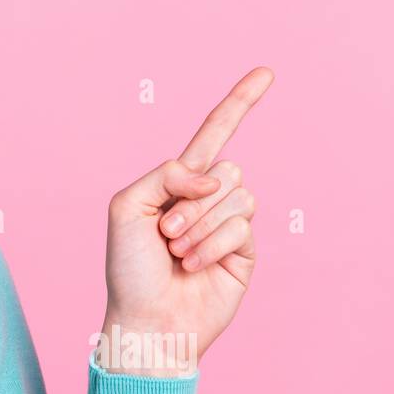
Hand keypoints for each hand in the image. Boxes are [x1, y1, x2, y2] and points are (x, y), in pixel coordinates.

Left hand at [100, 67, 273, 374]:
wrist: (147, 320)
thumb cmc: (128, 268)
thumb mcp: (128, 206)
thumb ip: (167, 174)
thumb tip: (215, 176)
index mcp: (176, 182)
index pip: (214, 134)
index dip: (239, 103)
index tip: (266, 73)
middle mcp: (207, 199)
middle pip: (228, 169)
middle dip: (193, 201)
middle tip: (165, 234)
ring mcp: (229, 226)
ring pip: (238, 196)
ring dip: (200, 226)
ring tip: (177, 254)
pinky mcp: (246, 253)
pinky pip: (242, 226)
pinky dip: (213, 244)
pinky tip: (194, 266)